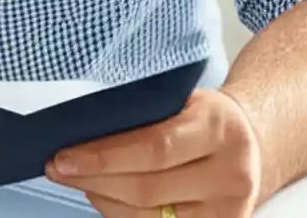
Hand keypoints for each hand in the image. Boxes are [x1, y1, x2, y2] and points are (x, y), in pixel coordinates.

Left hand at [45, 89, 262, 216]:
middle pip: (147, 188)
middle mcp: (231, 173)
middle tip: (58, 168)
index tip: (64, 155)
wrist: (248, 142)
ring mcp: (228, 210)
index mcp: (218, 128)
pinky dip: (121, 215)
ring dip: (102, 199)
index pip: (155, 148)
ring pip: (147, 216)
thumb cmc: (203, 118)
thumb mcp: (182, 100)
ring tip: (75, 180)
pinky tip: (103, 196)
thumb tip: (81, 133)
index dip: (104, 156)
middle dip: (93, 179)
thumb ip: (143, 114)